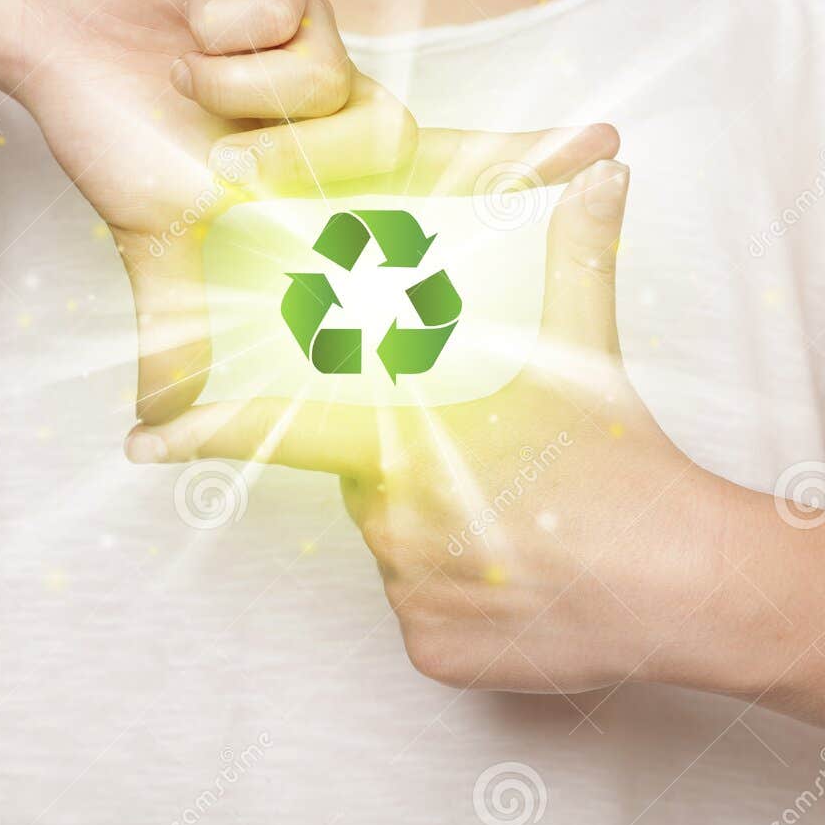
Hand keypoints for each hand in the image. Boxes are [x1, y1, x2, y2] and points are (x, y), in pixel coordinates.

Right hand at [0, 0, 616, 420]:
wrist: (54, 30)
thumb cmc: (121, 127)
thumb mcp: (161, 244)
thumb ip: (184, 333)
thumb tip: (155, 429)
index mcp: (330, 152)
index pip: (446, 158)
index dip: (526, 158)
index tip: (610, 150)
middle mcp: (338, 88)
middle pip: (381, 134)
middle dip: (292, 161)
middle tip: (220, 169)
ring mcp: (313, 24)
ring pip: (327, 73)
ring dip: (240, 96)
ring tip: (186, 83)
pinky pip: (276, 6)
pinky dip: (218, 28)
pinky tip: (187, 25)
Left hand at [123, 159, 729, 692]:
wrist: (681, 581)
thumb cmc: (621, 460)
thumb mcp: (589, 351)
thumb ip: (577, 257)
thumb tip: (605, 174)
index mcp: (406, 436)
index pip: (282, 427)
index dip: (206, 430)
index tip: (142, 437)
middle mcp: (389, 516)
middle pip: (367, 488)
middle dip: (410, 475)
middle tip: (491, 473)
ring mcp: (407, 590)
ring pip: (398, 553)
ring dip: (444, 536)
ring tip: (522, 525)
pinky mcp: (432, 650)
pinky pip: (426, 616)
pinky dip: (464, 599)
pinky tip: (526, 581)